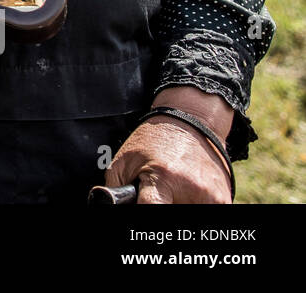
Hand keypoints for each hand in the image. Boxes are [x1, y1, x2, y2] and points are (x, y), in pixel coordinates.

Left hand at [104, 88, 234, 203]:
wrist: (191, 122)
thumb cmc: (153, 142)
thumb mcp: (124, 160)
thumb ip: (115, 190)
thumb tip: (113, 208)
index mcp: (162, 178)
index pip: (151, 210)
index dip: (141, 212)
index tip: (139, 208)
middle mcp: (191, 189)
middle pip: (172, 213)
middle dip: (160, 208)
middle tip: (156, 197)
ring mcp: (211, 196)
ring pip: (189, 216)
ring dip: (179, 207)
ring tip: (173, 193)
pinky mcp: (225, 200)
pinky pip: (207, 214)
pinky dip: (193, 206)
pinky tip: (188, 195)